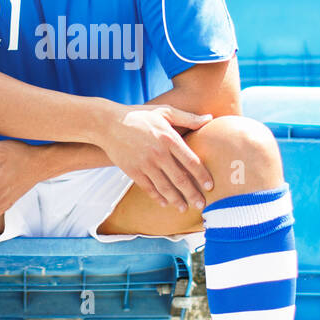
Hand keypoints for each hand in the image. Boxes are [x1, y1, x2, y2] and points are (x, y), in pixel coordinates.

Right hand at [97, 105, 214, 212]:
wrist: (108, 123)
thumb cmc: (139, 116)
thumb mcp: (164, 111)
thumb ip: (188, 118)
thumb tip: (210, 119)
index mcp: (168, 138)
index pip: (191, 161)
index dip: (202, 176)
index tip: (210, 186)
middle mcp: (158, 153)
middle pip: (180, 179)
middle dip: (192, 194)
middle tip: (202, 205)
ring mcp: (145, 164)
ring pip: (165, 187)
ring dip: (176, 200)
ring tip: (185, 208)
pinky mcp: (133, 171)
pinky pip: (148, 188)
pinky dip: (158, 197)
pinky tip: (165, 203)